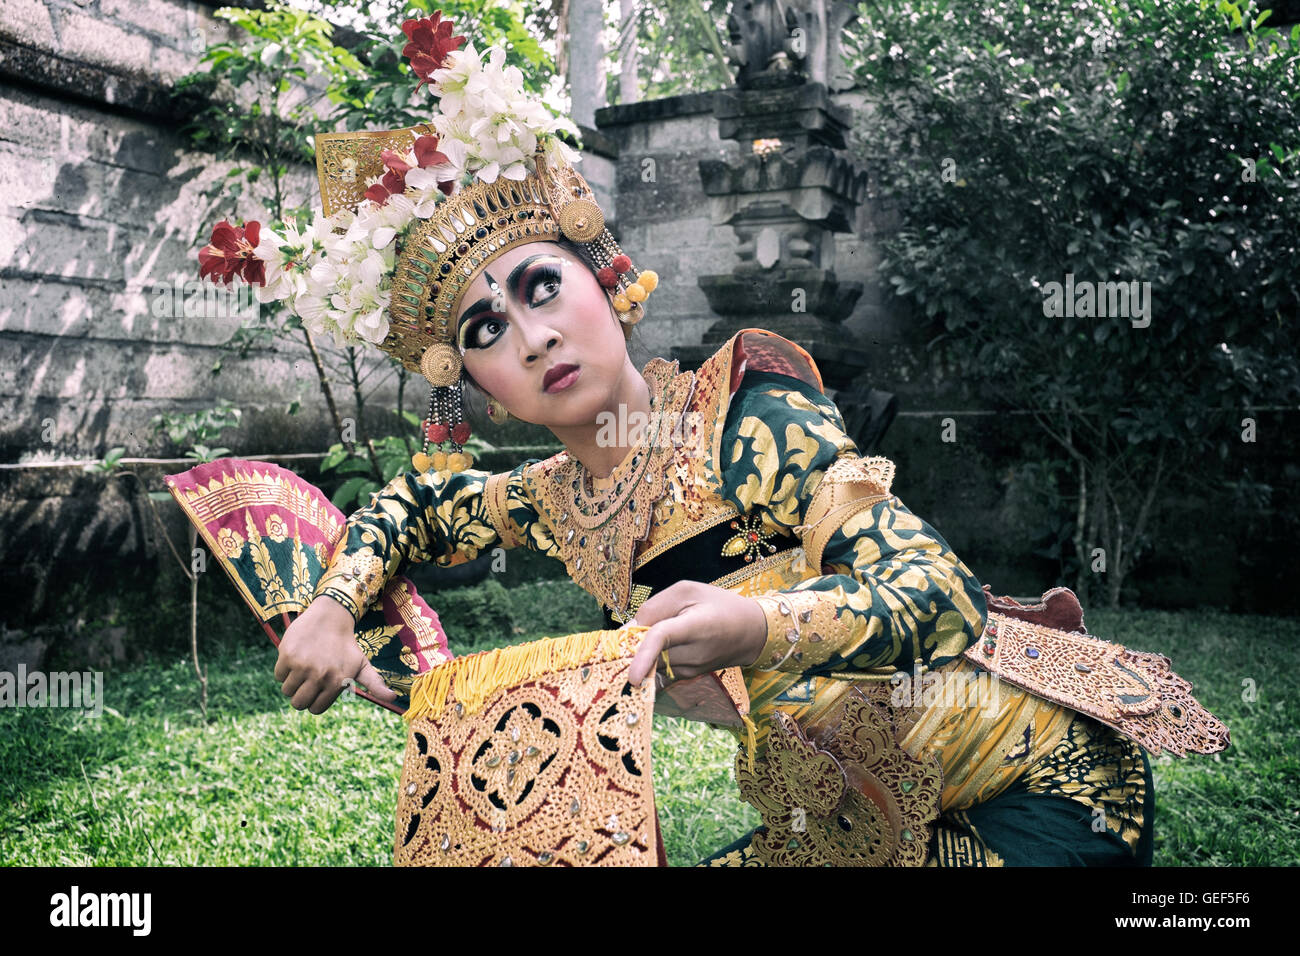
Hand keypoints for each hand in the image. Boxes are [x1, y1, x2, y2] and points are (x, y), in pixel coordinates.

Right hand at [274, 596, 398, 713]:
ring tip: (303, 668)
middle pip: (298, 703)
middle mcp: (319, 675)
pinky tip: (296, 658)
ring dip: (292, 683)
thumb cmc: (346, 645)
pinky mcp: (287, 655)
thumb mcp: (362, 664)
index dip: (314, 701)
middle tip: (308, 680)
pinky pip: (278, 675)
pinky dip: (283, 670)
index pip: (315, 709)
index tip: (318, 690)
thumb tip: (394, 698)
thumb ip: (374, 684)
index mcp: (337, 682)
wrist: (331, 617)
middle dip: (301, 696)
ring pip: (287, 691)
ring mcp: (302, 665)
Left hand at [626, 581, 766, 685]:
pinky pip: (659, 669)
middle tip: (639, 627)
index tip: (631, 677)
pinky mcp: (687, 677)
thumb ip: (656, 606)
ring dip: (645, 651)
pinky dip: (652, 658)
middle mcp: (694, 654)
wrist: (751, 632)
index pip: (664, 638)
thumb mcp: (688, 590)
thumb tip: (628, 630)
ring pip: (653, 663)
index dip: (644, 654)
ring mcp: (691, 669)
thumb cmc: (719, 605)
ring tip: (663, 630)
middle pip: (651, 653)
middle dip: (635, 645)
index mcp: (696, 625)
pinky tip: (664, 644)